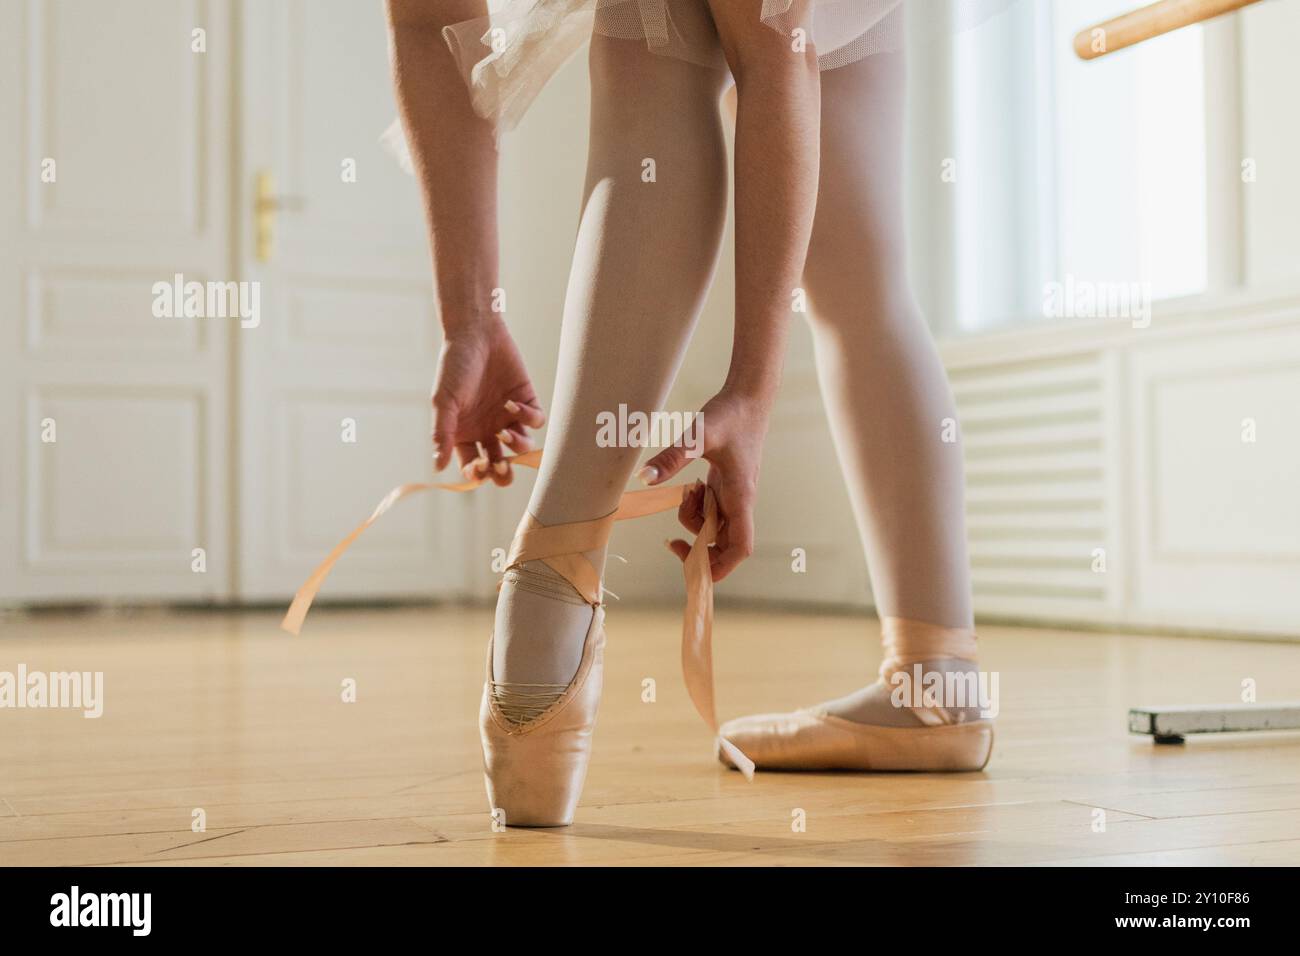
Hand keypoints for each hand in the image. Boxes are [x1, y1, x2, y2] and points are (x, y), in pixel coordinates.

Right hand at [432, 317, 543, 486]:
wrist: (476, 334)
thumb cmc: (454, 367)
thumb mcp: (444, 401)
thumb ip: (443, 434)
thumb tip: (438, 467)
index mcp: (465, 434)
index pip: (473, 465)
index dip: (477, 473)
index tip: (478, 467)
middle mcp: (487, 429)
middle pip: (500, 464)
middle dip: (503, 473)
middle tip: (501, 467)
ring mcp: (508, 417)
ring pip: (521, 447)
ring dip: (517, 446)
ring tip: (504, 434)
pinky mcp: (526, 401)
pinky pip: (535, 421)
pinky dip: (527, 418)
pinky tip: (512, 405)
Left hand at [638, 389, 769, 581]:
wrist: (748, 397)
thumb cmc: (730, 415)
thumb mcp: (697, 435)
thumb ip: (672, 457)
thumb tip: (644, 478)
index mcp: (740, 497)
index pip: (740, 547)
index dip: (720, 565)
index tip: (692, 563)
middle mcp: (740, 501)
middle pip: (724, 544)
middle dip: (698, 547)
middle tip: (672, 541)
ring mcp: (735, 495)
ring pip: (714, 527)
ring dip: (693, 521)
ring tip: (684, 494)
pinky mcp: (727, 486)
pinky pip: (712, 511)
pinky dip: (696, 507)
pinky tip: (691, 486)